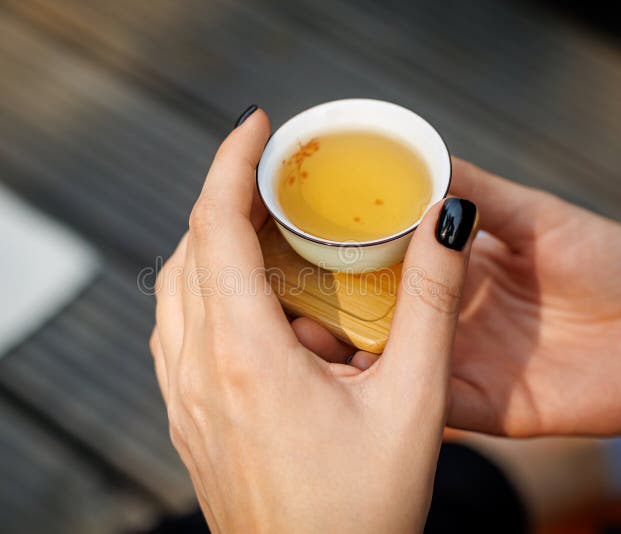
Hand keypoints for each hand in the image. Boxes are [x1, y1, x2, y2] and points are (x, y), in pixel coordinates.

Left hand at [149, 109, 476, 532]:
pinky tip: (253, 309)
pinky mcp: (188, 422)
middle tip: (277, 177)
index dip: (230, 161)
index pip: (214, 227)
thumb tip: (444, 222)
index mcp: (245, 357)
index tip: (257, 123)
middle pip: (188, 250)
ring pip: (175, 291)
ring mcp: (184, 399)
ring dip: (211, 247)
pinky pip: (178, 333)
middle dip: (226, 198)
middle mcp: (198, 371)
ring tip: (265, 234)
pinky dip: (205, 294)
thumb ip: (429, 304)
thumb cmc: (364, 512)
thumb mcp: (414, 404)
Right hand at [300, 158, 620, 436]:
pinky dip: (392, 395)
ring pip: (392, 358)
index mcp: (461, 268)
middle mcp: (451, 314)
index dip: (346, 250)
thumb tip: (422, 165)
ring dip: (349, 352)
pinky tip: (357, 381)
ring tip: (302, 335)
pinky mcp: (481, 406)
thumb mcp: (542, 218)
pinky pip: (427, 403)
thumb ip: (482, 196)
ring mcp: (461, 360)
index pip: (389, 258)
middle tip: (284, 288)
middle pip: (379, 310)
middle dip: (332, 304)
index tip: (303, 234)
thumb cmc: (619, 265)